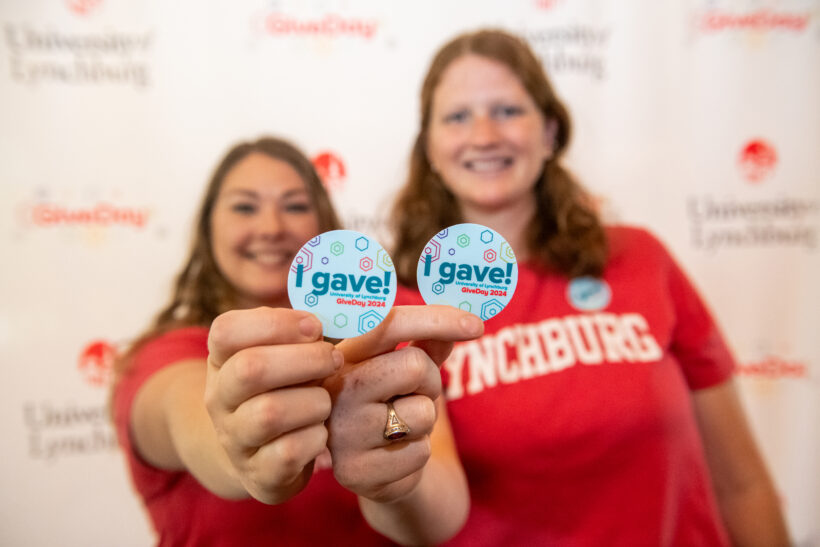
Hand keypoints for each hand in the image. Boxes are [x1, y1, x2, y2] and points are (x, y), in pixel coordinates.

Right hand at [204, 307, 341, 503]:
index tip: (314, 326)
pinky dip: (315, 439)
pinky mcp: (259, 474)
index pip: (226, 330)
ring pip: (270, 413)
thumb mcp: (282, 355)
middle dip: (304, 359)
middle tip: (334, 359)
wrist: (262, 457)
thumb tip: (345, 308)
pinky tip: (322, 432)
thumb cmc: (285, 390)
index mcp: (222, 360)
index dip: (275, 323)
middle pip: (251, 369)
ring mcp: (235, 439)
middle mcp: (219, 399)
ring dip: (314, 401)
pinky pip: (289, 453)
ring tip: (327, 399)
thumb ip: (302, 331)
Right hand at [324, 305, 482, 502]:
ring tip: (402, 425)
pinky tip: (397, 454)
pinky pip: (419, 452)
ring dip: (425, 420)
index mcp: (345, 353)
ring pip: (421, 412)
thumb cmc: (394, 403)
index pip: (390, 323)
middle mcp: (335, 388)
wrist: (376, 468)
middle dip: (430, 381)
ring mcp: (342, 431)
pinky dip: (419, 452)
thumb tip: (465, 322)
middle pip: (414, 365)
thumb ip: (430, 344)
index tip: (477, 326)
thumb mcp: (408, 367)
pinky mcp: (355, 470)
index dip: (437, 319)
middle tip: (417, 393)